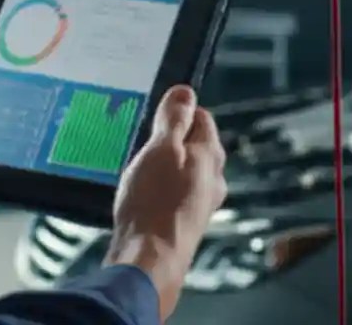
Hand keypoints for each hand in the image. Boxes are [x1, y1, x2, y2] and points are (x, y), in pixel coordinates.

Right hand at [106, 84, 227, 321]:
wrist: (149, 259)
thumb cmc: (154, 203)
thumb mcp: (161, 148)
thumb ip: (174, 118)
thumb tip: (186, 91)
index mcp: (210, 155)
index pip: (202, 117)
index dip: (179, 110)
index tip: (156, 113)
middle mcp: (212, 179)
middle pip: (195, 144)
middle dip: (171, 138)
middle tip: (143, 139)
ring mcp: (201, 203)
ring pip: (185, 171)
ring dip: (164, 165)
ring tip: (139, 167)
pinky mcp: (185, 222)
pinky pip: (174, 194)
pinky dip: (160, 189)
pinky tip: (141, 195)